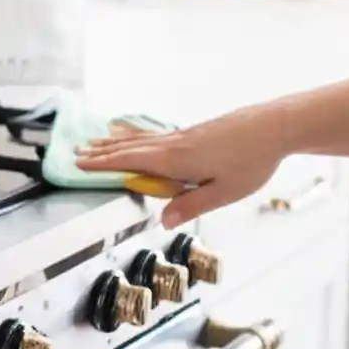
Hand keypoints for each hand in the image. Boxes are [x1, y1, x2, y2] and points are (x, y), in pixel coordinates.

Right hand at [76, 106, 290, 227]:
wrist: (272, 127)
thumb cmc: (251, 161)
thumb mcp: (223, 193)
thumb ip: (190, 206)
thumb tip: (162, 220)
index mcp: (175, 161)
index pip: (129, 162)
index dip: (103, 164)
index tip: (79, 164)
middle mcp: (172, 145)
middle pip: (128, 148)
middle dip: (101, 152)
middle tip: (76, 154)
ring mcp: (180, 136)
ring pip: (139, 139)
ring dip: (114, 142)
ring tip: (94, 142)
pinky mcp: (190, 132)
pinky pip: (151, 135)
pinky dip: (133, 135)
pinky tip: (132, 135)